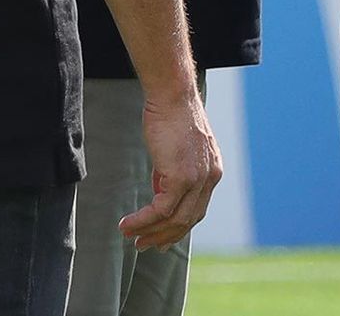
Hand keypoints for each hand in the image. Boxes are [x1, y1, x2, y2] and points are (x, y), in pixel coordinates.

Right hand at [119, 85, 221, 250]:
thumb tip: (159, 191)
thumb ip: (172, 171)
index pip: (197, 209)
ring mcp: (197, 179)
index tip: (160, 238)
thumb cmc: (170, 115)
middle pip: (188, 220)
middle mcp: (210, 177)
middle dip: (164, 236)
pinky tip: (127, 224)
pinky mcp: (181, 177)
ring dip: (149, 232)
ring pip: (174, 220)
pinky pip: (160, 210)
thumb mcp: (177, 148)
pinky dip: (142, 221)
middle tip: (143, 245)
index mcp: (212, 170)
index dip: (178, 227)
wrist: (172, 94)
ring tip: (130, 237)